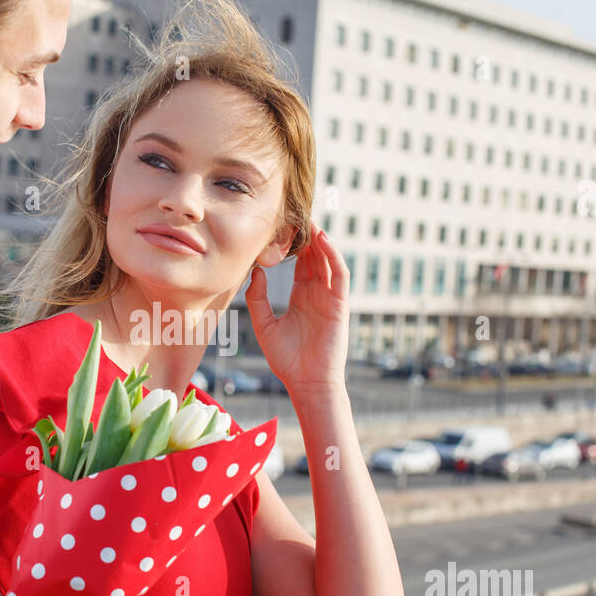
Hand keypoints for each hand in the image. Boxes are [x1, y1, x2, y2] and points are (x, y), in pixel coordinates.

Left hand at [245, 227, 348, 395]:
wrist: (306, 383)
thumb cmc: (287, 360)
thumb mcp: (264, 325)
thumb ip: (258, 298)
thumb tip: (255, 271)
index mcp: (302, 297)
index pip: (301, 263)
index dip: (295, 244)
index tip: (283, 225)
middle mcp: (318, 294)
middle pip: (315, 257)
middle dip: (308, 236)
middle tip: (297, 212)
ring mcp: (330, 298)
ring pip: (328, 261)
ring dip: (321, 241)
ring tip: (310, 220)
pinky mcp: (340, 305)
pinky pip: (339, 275)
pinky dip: (333, 256)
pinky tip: (323, 240)